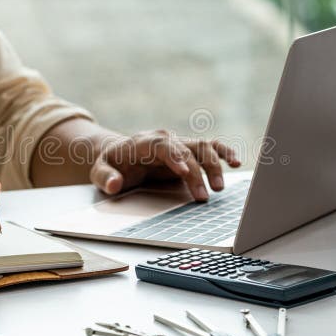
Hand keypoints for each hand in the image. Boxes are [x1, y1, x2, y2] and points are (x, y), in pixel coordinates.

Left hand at [89, 130, 240, 200]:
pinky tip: (236, 162)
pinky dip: (224, 153)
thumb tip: (114, 183)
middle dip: (197, 172)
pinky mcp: (188, 151)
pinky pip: (210, 147)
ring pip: (202, 147)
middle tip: (202, 196)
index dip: (174, 157)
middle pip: (187, 148)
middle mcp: (164, 139)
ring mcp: (178, 143)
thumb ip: (105, 177)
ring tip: (219, 187)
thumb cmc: (111, 165)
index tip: (184, 173)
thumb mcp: (99, 172)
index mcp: (143, 142)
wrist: (119, 155)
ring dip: (214, 165)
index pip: (162, 145)